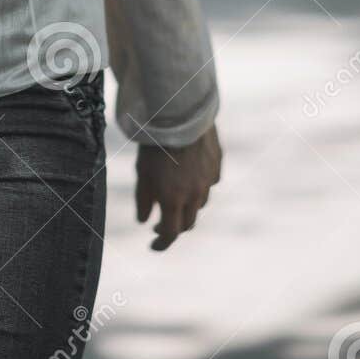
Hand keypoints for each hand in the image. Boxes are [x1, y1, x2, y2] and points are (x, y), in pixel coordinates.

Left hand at [135, 123, 221, 250]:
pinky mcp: (217, 165)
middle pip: (188, 222)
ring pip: (200, 203)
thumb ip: (144, 200)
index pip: (171, 233)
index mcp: (174, 199)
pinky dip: (199, 185)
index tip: (153, 245)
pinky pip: (209, 182)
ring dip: (188, 206)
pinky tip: (189, 175)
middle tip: (161, 223)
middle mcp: (195, 194)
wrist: (179, 113)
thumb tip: (145, 221)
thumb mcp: (142, 172)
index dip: (161, 243)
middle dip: (174, 226)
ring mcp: (209, 180)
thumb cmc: (154, 142)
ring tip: (175, 196)